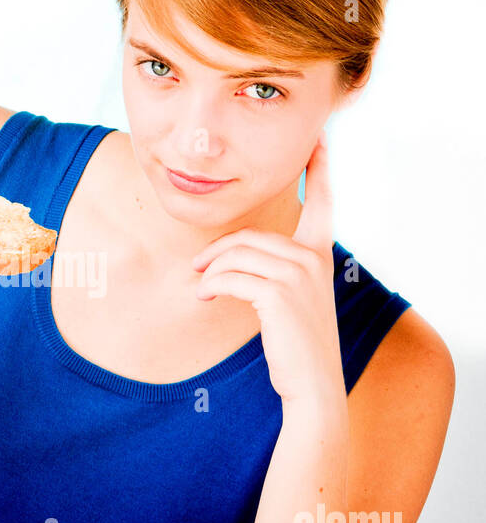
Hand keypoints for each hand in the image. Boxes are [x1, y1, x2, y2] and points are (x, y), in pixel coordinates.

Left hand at [191, 132, 344, 406]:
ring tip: (201, 289)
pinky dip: (212, 286)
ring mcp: (299, 273)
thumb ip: (272, 270)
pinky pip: (231, 277)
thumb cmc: (296, 345)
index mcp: (320, 253)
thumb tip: (223, 261)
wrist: (312, 385)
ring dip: (211, 272)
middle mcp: (313, 257)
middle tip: (198, 267)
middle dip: (218, 251)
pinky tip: (205, 297)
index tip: (319, 137)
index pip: (323, 200)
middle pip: (250, 236)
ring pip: (237, 254)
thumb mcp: (290, 300)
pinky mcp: (279, 293)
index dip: (320, 167)